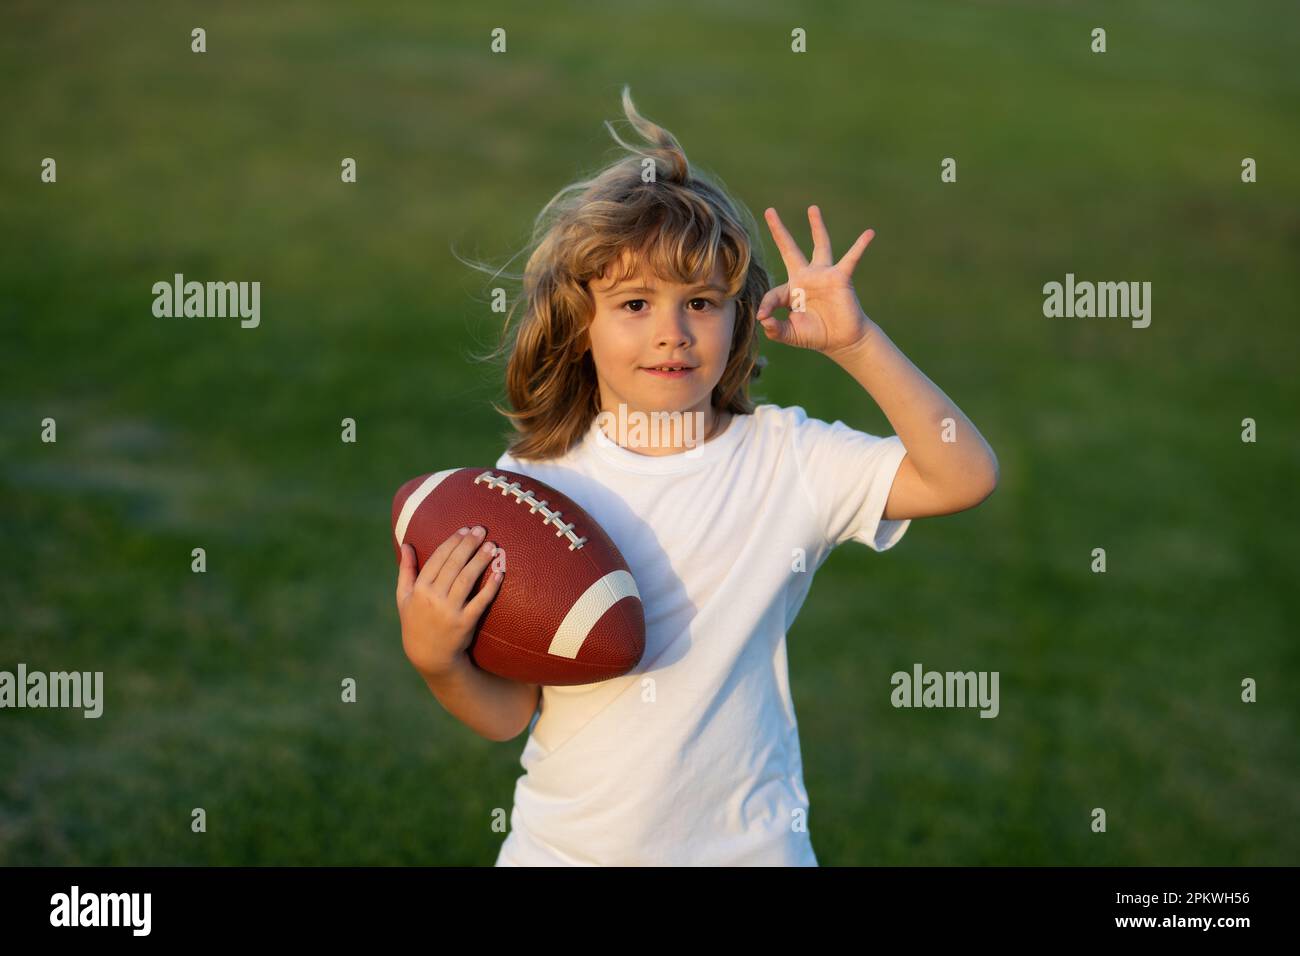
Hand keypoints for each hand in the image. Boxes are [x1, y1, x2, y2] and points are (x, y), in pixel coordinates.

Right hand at [395, 528, 503, 679]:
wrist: (428, 655)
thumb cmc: (415, 622)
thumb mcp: (404, 597)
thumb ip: (406, 570)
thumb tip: (406, 545)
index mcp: (419, 589)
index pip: (438, 559)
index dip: (452, 542)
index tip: (465, 529)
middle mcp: (433, 598)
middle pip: (454, 565)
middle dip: (469, 545)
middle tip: (482, 530)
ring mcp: (450, 611)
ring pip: (467, 579)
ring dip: (481, 561)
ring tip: (492, 546)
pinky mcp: (465, 623)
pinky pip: (480, 601)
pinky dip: (490, 587)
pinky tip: (499, 573)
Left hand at [756, 205, 878, 355]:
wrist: (841, 340)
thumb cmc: (815, 336)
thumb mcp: (790, 334)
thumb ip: (775, 328)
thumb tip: (762, 319)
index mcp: (792, 290)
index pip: (773, 294)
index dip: (767, 306)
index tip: (764, 317)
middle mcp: (807, 277)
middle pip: (789, 249)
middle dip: (779, 231)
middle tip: (770, 211)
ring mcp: (824, 275)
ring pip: (820, 245)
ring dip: (816, 226)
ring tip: (812, 209)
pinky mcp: (841, 278)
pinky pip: (851, 258)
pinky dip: (860, 245)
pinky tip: (869, 233)